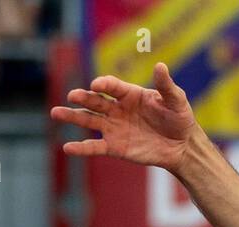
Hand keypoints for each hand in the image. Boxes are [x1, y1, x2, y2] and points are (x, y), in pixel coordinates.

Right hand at [50, 63, 198, 171]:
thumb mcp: (176, 101)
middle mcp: (116, 109)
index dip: (104, 84)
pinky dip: (81, 148)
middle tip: (72, 96)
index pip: (112, 86)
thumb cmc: (179, 119)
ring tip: (56, 113)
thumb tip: (160, 65)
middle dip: (83, 97)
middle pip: (95, 101)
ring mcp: (113, 127)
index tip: (97, 85)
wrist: (182, 146)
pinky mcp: (115, 147)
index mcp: (129, 94)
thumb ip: (166, 86)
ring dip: (72, 116)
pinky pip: (95, 147)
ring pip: (88, 120)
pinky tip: (67, 148)